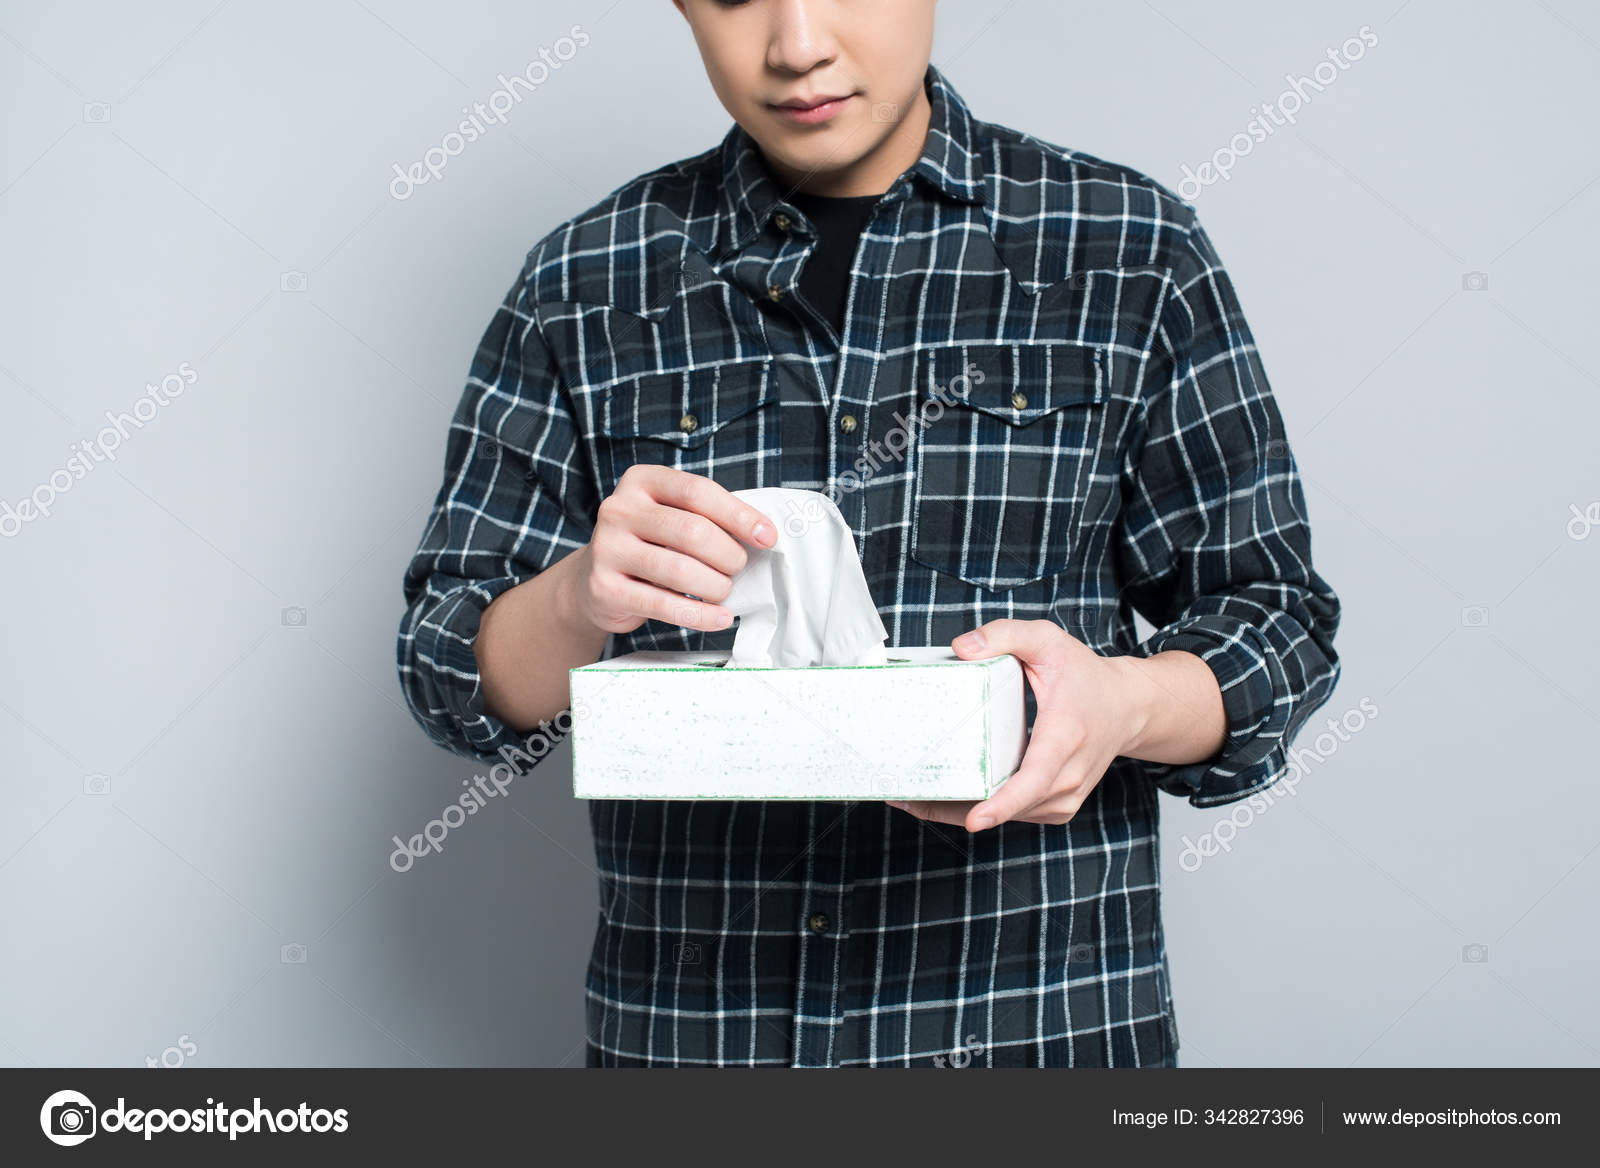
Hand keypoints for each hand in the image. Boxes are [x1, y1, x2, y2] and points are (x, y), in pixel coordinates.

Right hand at [569, 464, 776, 634]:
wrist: (591, 578)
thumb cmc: (648, 543)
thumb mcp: (670, 515)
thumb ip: (707, 516)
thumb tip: (762, 535)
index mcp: (641, 480)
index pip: (697, 491)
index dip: (738, 515)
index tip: (767, 537)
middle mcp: (619, 509)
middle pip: (691, 531)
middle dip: (728, 555)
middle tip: (738, 568)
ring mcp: (607, 548)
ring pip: (678, 569)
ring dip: (715, 586)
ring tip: (724, 591)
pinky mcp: (604, 588)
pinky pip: (663, 605)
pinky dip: (699, 615)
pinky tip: (720, 618)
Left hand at [886, 619, 1146, 832]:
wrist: (1128, 708)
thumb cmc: (1086, 677)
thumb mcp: (1049, 641)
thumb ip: (1006, 635)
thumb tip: (962, 648)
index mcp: (1066, 738)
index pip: (1036, 779)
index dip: (1005, 802)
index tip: (977, 818)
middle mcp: (1068, 777)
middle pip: (1011, 806)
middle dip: (955, 807)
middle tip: (901, 797)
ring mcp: (1065, 797)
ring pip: (1008, 817)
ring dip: (959, 812)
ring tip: (911, 799)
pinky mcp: (1056, 806)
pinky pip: (1015, 816)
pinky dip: (980, 811)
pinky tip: (945, 800)